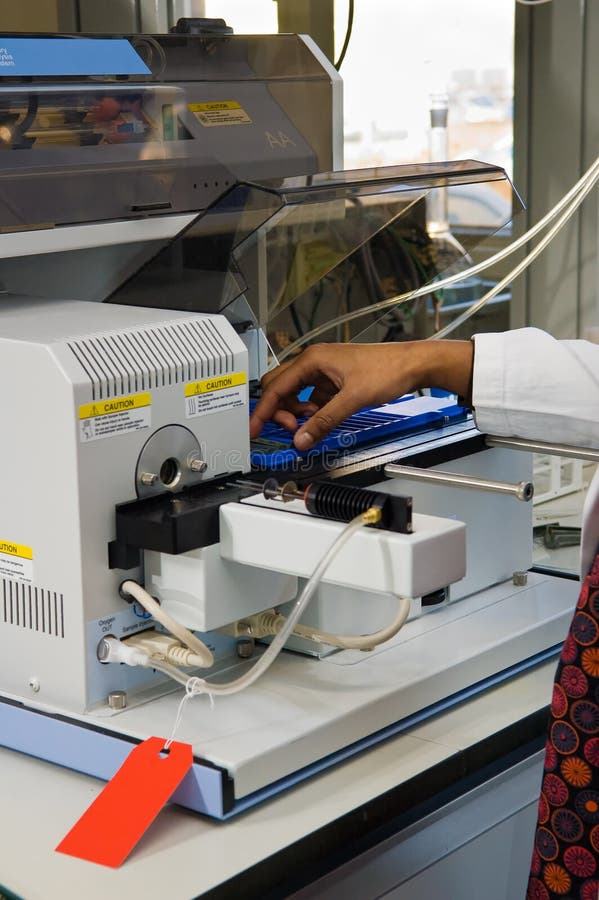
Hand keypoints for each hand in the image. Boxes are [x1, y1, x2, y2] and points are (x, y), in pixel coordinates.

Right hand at [249, 340, 473, 448]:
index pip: (277, 387)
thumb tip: (301, 439)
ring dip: (296, 412)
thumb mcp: (352, 399)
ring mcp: (324, 372)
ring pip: (295, 394)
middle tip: (288, 428)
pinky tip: (320, 419)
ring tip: (310, 423)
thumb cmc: (387, 370)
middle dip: (278, 410)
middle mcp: (314, 362)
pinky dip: (311, 411)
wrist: (413, 365)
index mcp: (313, 359)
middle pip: (280, 387)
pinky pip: (312, 398)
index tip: (254, 428)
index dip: (263, 410)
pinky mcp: (334, 382)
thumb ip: (324, 421)